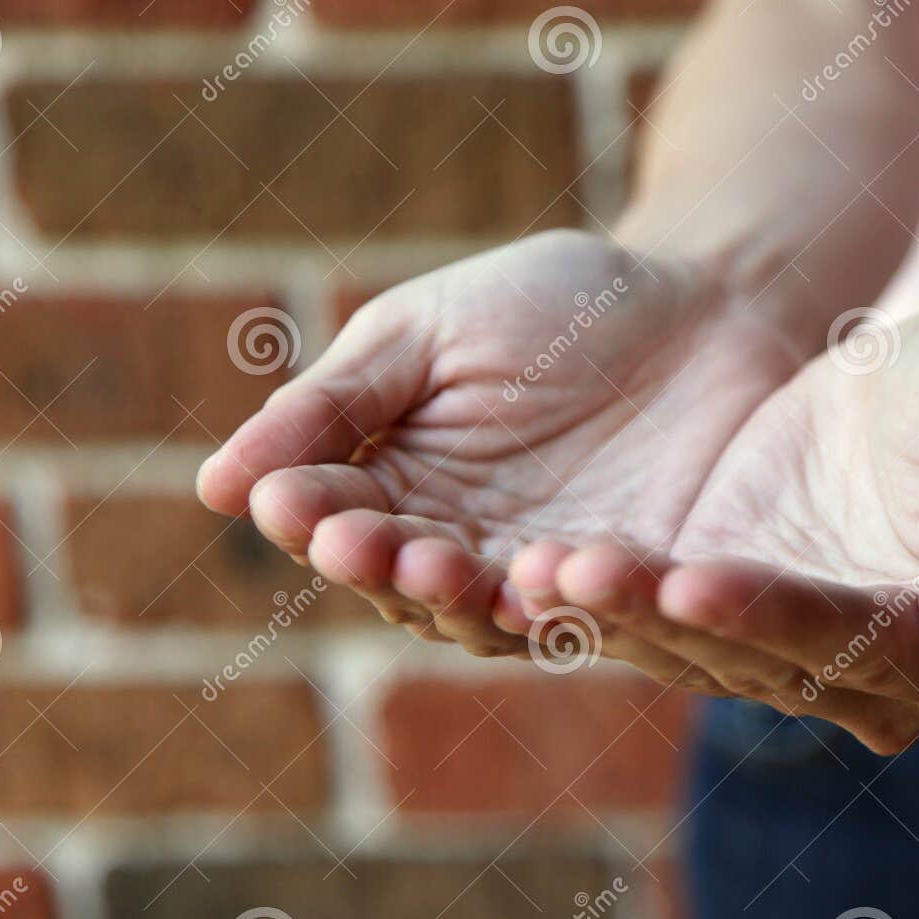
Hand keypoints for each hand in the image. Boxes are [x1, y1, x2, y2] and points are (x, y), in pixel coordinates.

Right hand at [197, 228, 803, 679]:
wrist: (702, 302)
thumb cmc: (554, 305)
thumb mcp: (427, 333)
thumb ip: (334, 405)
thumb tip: (216, 486)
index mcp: (395, 484)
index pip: (328, 517)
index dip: (307, 515)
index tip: (291, 503)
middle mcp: (460, 548)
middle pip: (399, 583)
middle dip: (378, 564)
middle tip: (365, 542)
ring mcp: (544, 578)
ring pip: (483, 616)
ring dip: (457, 598)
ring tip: (442, 562)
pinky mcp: (630, 594)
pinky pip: (591, 613)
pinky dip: (567, 602)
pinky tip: (552, 575)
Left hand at [496, 306, 918, 752]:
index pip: (859, 649)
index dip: (777, 616)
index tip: (698, 578)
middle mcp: (868, 683)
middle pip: (757, 659)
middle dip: (664, 618)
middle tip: (577, 572)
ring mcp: (787, 650)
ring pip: (690, 647)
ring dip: (613, 612)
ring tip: (539, 568)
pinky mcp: (724, 606)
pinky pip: (655, 611)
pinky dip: (598, 594)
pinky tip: (530, 568)